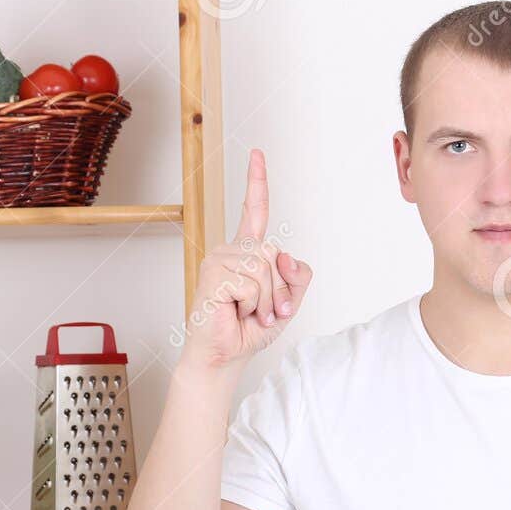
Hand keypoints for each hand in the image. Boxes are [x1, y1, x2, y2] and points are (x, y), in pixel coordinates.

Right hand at [180, 148, 312, 372]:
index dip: (256, 182)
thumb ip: (297, 276)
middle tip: (267, 313)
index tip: (256, 154)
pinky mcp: (213, 274)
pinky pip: (251, 283)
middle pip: (274, 253)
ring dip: (266, 300)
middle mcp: (230, 250)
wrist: (226, 356)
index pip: (254, 211)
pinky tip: (237, 312)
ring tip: (250, 314)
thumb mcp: (287, 301)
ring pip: (264, 268)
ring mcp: (219, 259)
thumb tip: (286, 255)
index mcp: (247, 252)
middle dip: (279, 288)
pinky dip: (253, 304)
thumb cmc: (250, 330)